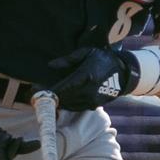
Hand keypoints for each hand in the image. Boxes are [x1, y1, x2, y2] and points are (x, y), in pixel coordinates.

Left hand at [41, 45, 158, 111]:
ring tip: (46, 96)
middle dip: (49, 97)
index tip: (35, 90)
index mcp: (86, 76)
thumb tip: (51, 65)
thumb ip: (68, 59)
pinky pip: (76, 107)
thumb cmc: (103, 59)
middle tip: (35, 93)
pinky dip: (67, 104)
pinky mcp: (95, 105)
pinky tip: (60, 99)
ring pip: (68, 105)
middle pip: (63, 98)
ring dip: (57, 102)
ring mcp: (92, 100)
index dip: (48, 91)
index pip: (63, 87)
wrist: (124, 72)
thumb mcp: (86, 52)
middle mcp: (88, 91)